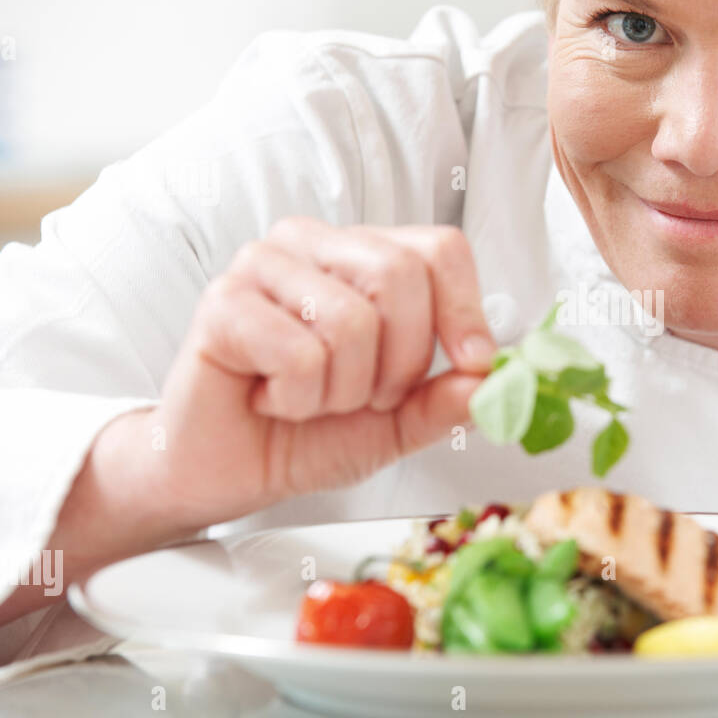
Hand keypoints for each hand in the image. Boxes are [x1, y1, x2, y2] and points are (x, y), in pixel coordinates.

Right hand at [136, 217, 496, 536]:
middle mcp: (315, 245)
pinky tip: (269, 399)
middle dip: (399, 363)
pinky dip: (296, 399)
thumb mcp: (400, 424)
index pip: (440, 249)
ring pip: (351, 321)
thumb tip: (494, 378)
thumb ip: (448, 400)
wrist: (229, 472)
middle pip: (401, 274)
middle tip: (365, 397)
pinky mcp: (223, 302)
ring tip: (309, 398)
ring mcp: (264, 265)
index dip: (465, 309)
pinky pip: (299, 353)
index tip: (472, 363)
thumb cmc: (308, 432)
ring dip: (342, 391)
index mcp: (364, 256)